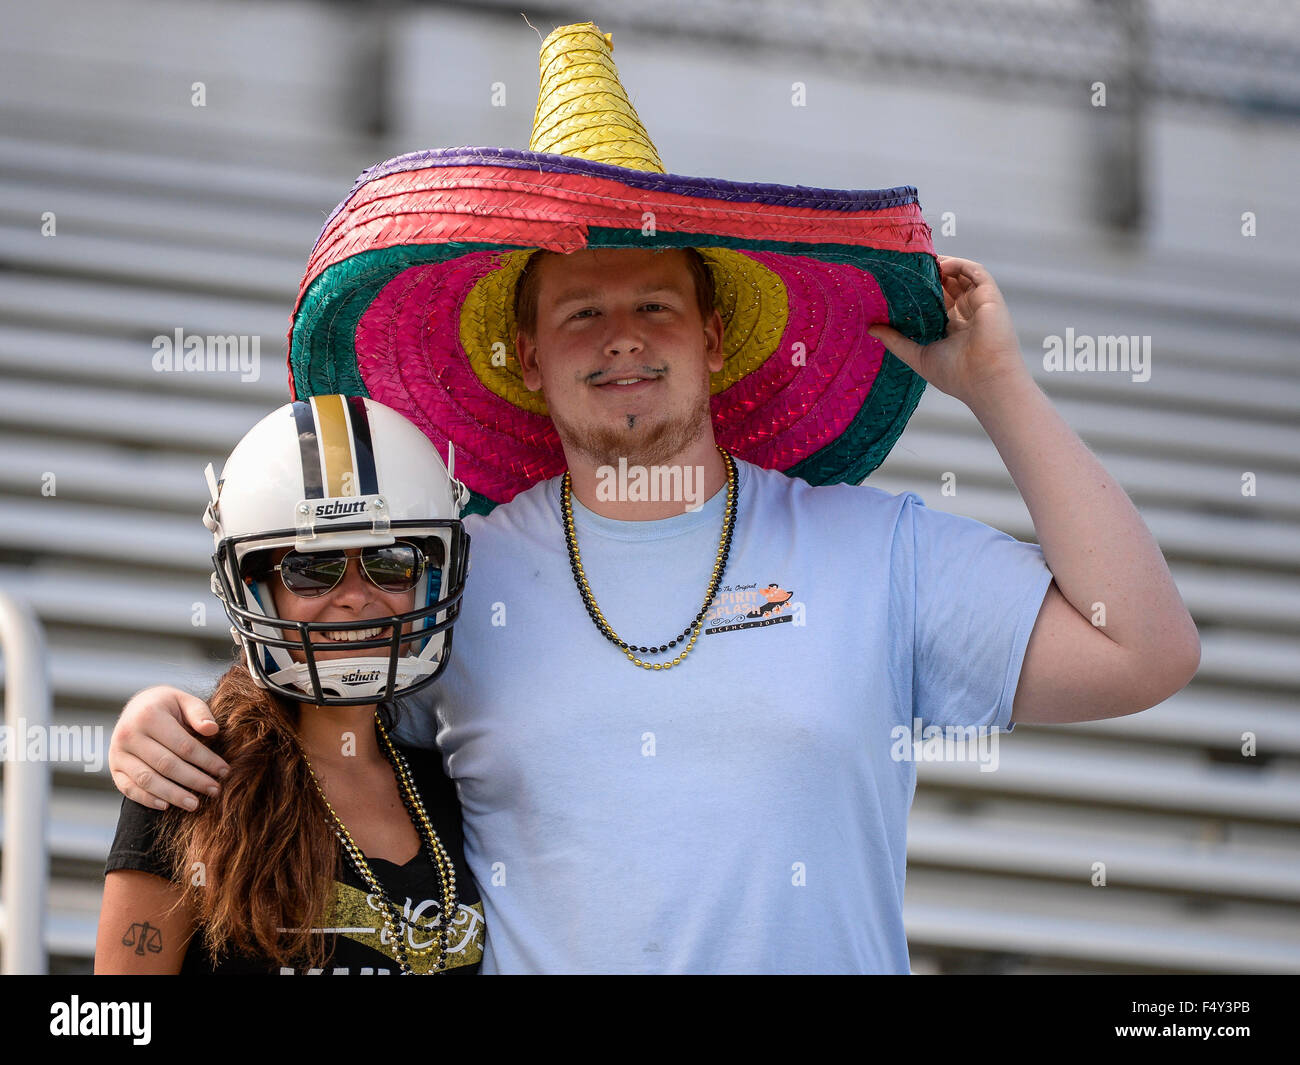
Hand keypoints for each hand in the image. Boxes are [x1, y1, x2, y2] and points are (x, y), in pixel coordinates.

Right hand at [109, 686, 228, 809]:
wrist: (137, 708)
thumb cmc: (168, 706)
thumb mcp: (184, 700)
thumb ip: (199, 713)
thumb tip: (212, 730)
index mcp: (148, 715)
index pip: (183, 745)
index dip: (206, 760)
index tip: (224, 771)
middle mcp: (128, 735)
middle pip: (166, 765)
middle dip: (194, 780)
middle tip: (215, 790)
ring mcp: (117, 754)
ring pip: (147, 780)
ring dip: (173, 795)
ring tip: (195, 804)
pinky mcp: (114, 769)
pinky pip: (129, 789)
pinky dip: (147, 799)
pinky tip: (167, 806)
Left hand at [868, 255, 1029, 407]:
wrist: (984, 379)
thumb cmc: (956, 374)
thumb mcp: (917, 356)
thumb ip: (895, 341)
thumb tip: (872, 328)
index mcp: (954, 329)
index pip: (937, 302)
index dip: (922, 291)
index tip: (902, 283)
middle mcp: (967, 314)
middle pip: (949, 286)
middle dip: (931, 275)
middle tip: (909, 267)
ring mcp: (980, 304)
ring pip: (961, 276)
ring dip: (943, 266)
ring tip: (921, 261)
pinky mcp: (990, 296)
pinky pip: (975, 271)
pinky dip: (958, 264)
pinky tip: (939, 264)